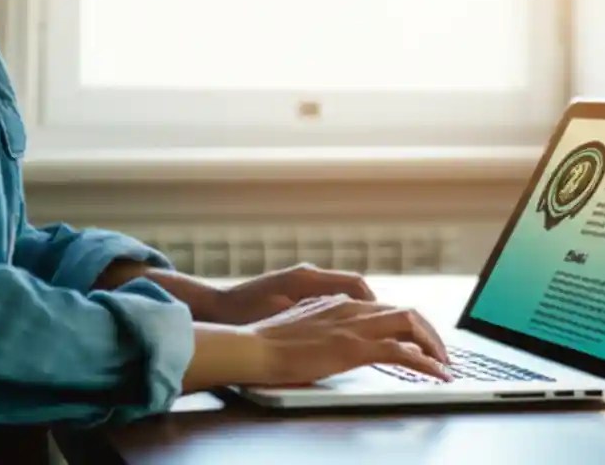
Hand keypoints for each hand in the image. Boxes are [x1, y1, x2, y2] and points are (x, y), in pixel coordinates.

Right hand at [183, 295, 450, 392]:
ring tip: (445, 366)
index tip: (418, 342)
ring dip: (434, 346)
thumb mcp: (300, 326)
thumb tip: (334, 339)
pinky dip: (426, 362)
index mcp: (338, 302)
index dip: (408, 325)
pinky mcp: (353, 347)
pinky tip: (437, 374)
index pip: (385, 308)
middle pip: (405, 312)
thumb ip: (322, 326)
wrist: (252, 346)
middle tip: (440, 355)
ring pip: (410, 325)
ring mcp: (354, 326)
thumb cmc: (266, 342)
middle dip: (429, 334)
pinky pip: (402, 352)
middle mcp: (350, 308)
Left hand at [209, 263, 376, 324]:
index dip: (372, 302)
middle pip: (353, 286)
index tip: (386, 319)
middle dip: (371, 306)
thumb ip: (313, 310)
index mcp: (307, 277)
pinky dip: (341, 310)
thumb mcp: (280, 312)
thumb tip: (346, 309)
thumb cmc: (244, 308)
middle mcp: (307, 275)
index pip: (354, 283)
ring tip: (369, 330)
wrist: (217, 306)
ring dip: (357, 308)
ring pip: (342, 292)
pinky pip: (328, 297)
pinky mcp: (295, 290)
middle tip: (386, 326)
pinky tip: (341, 329)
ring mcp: (302, 281)